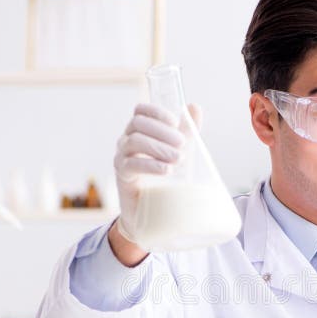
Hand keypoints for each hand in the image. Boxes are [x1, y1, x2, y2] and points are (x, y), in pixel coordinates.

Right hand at [112, 103, 201, 244]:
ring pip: (134, 141)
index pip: (140, 111)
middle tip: (182, 144)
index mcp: (139, 131)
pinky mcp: (122, 175)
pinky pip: (131, 164)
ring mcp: (122, 157)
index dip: (156, 112)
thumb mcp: (178, 150)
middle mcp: (127, 140)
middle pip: (137, 124)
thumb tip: (195, 107)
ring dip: (159, 147)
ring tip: (178, 158)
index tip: (175, 122)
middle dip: (161, 131)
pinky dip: (151, 165)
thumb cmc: (164, 177)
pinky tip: (166, 170)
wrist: (151, 210)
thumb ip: (186, 130)